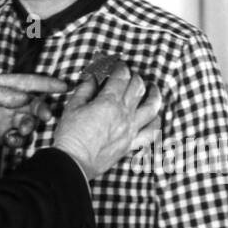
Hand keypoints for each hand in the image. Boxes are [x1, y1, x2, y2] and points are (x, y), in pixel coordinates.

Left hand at [0, 73, 66, 151]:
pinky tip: (11, 141)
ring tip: (22, 130)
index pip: (28, 82)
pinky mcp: (1, 135)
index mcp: (1, 85)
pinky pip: (17, 137)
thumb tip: (25, 97)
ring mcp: (5, 119)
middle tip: (45, 117)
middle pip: (33, 103)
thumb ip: (2, 95)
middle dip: (41, 109)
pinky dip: (18, 140)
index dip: (46, 84)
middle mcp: (7, 101)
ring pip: (28, 121)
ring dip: (29, 126)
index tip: (63, 86)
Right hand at [52, 64, 162, 179]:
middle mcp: (124, 114)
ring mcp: (131, 130)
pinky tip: (155, 118)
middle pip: (138, 87)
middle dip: (136, 77)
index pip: (122, 77)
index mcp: (109, 102)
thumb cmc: (71, 136)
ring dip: (154, 95)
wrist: (74, 162)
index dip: (121, 67)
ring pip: (152, 108)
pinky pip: (151, 133)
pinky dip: (156, 123)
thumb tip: (92, 79)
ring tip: (153, 89)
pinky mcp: (131, 144)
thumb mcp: (73, 107)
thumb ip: (85, 90)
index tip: (119, 65)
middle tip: (132, 75)